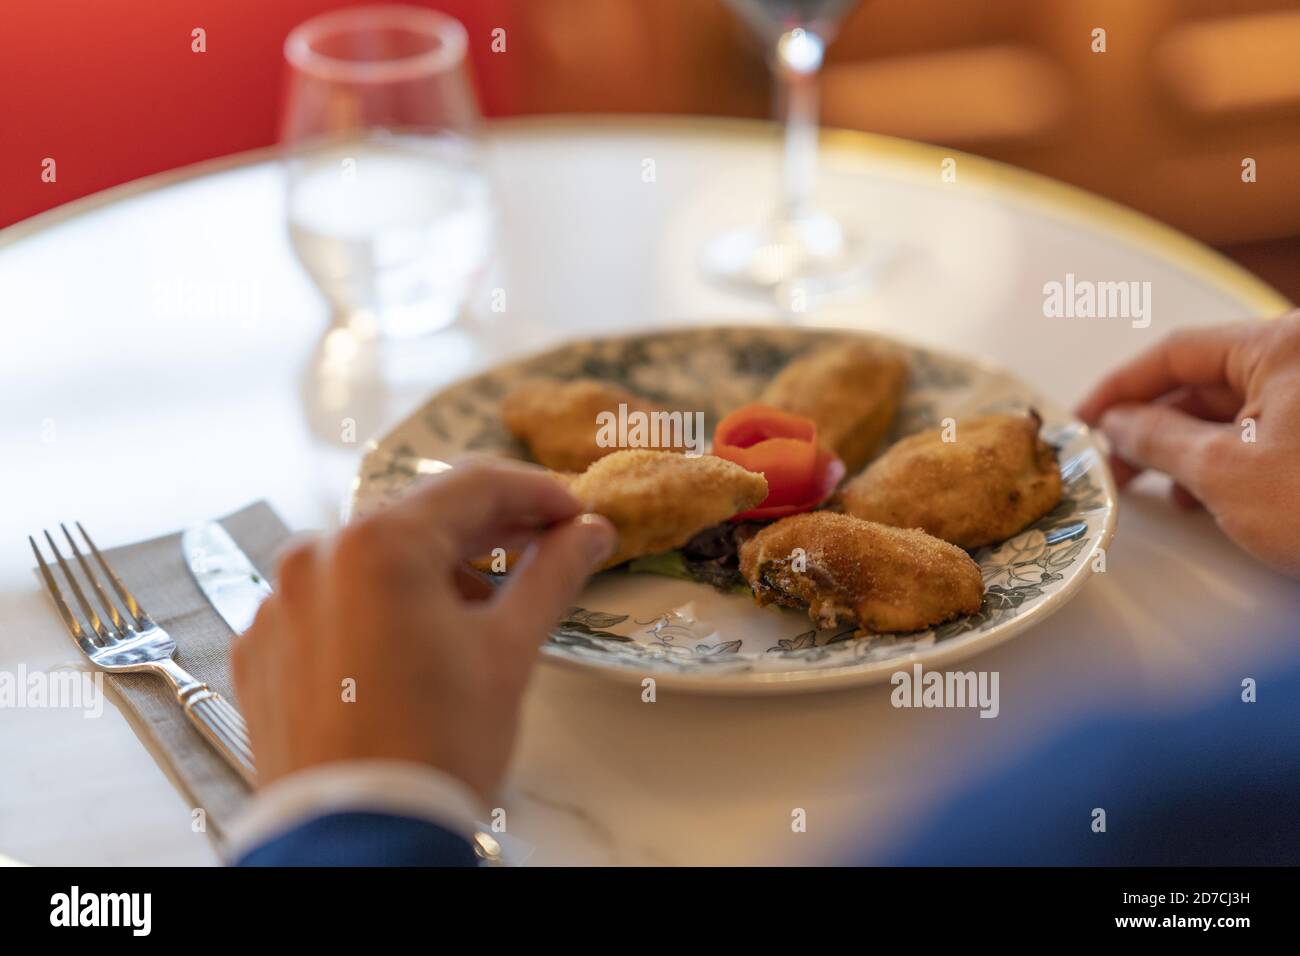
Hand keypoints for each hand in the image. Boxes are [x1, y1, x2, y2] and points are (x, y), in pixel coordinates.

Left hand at [231, 458, 616, 800]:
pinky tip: (414, 646)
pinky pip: (330, 604)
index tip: (571, 511)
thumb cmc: (433, 751)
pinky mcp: (264, 648)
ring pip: (371, 561)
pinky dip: (377, 609)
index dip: (535, 492)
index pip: (473, 485)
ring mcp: (281, 605)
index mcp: (378, 545)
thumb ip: (551, 575)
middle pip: (418, 519)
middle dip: (486, 531)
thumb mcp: (508, 652)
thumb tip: (586, 534)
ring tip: (481, 610)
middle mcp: (315, 559)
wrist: (359, 843)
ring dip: (431, 571)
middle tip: (542, 546)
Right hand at [1077, 311, 1299, 577]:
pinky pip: (1266, 428)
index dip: (1119, 387)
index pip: (1176, 351)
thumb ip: (1156, 439)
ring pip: (1235, 407)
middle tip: (1111, 462)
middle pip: (1205, 379)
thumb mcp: (1224, 473)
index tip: (1085, 418)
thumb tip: (1116, 424)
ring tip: (1155, 487)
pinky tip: (1205, 493)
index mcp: (1285, 344)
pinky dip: (1227, 456)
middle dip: (1151, 423)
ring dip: (1186, 446)